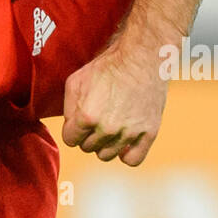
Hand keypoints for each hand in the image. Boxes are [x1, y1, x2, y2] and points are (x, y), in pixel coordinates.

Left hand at [62, 42, 167, 165]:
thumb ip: (68, 109)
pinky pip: (133, 160)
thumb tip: (70, 128)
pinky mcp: (149, 133)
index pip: (70, 140)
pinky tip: (124, 142)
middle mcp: (108, 128)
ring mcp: (129, 133)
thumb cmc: (107, 66)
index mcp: (87, 116)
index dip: (73, 129)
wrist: (141, 57)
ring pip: (107, 155)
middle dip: (88, 135)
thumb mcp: (75, 81)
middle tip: (97, 118)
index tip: (80, 120)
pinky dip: (126, 153)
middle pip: (88, 147)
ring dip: (104, 143)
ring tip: (109, 126)